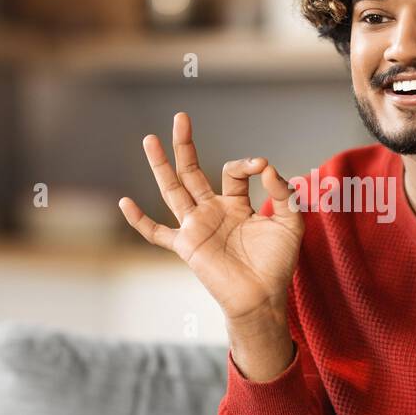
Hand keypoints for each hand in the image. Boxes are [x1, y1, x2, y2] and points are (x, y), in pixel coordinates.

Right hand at [119, 112, 303, 326]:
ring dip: (161, 165)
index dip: (247, 164)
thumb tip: (266, 166)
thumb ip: (283, 193)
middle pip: (192, 171)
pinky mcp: (187, 246)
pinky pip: (157, 233)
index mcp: (236, 204)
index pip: (233, 171)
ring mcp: (196, 227)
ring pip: (172, 190)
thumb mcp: (290, 222)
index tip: (261, 167)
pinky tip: (125, 203)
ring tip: (150, 139)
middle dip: (186, 145)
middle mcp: (212, 211)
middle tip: (181, 117)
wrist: (263, 297)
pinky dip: (140, 221)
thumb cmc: (277, 263)